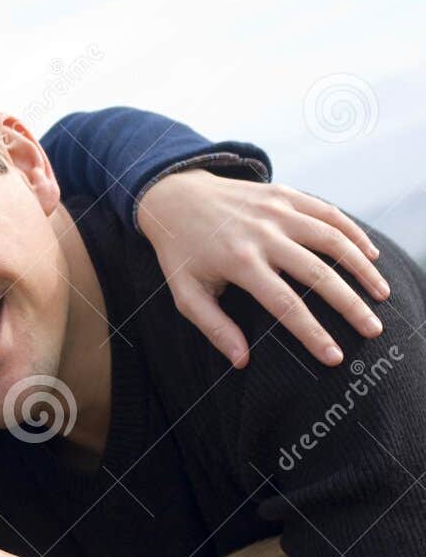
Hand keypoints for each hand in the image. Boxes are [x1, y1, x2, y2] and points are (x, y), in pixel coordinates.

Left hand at [136, 170, 387, 368]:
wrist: (176, 196)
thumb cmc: (182, 254)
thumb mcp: (186, 294)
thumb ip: (214, 328)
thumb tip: (242, 362)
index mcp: (239, 262)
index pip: (285, 304)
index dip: (312, 333)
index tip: (335, 357)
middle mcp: (263, 234)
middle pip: (316, 274)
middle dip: (349, 304)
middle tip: (373, 330)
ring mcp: (277, 211)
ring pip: (331, 239)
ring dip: (361, 267)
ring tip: (381, 295)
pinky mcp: (286, 195)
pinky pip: (328, 212)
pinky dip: (353, 233)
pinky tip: (371, 255)